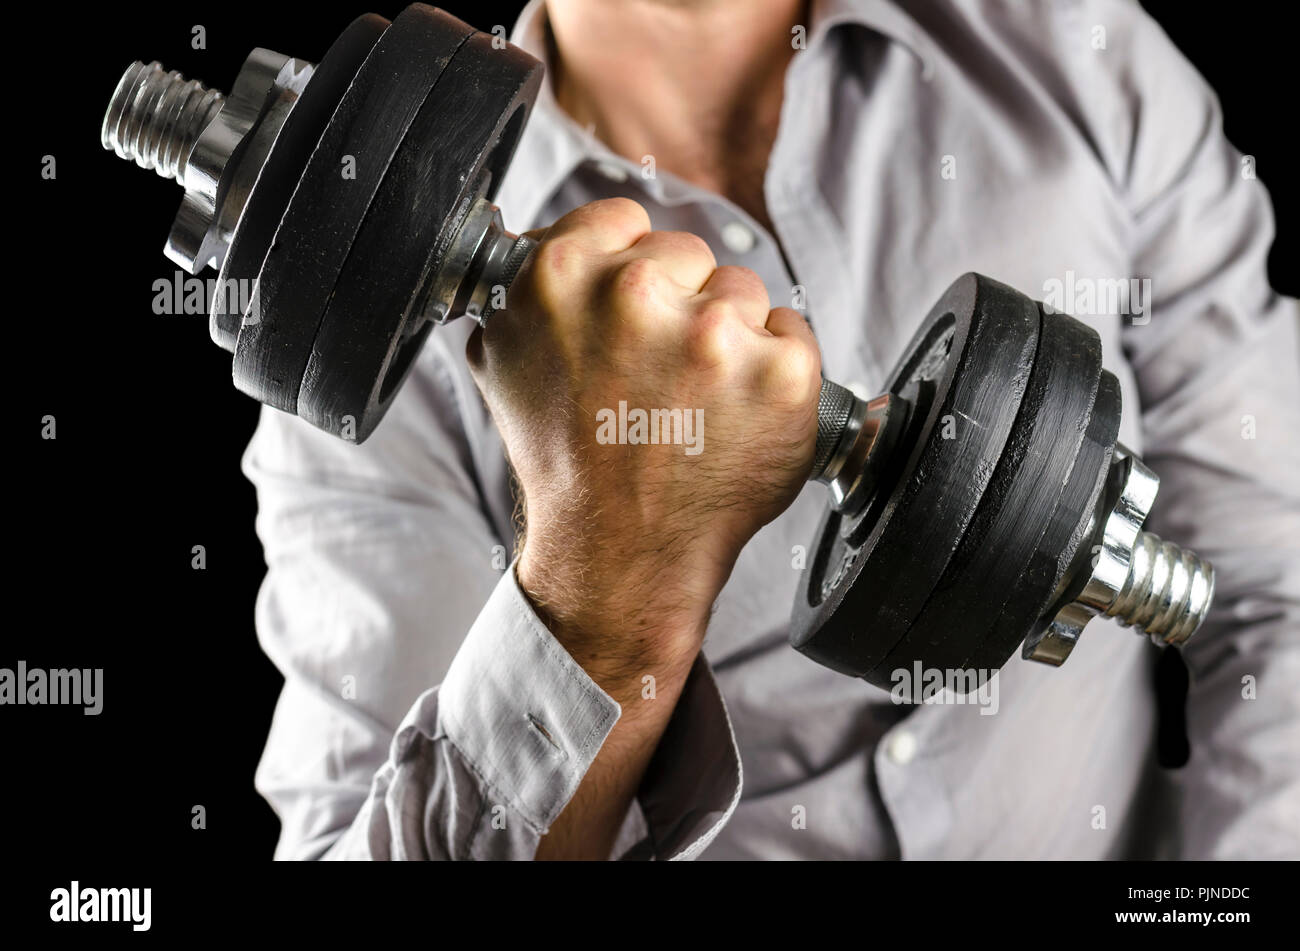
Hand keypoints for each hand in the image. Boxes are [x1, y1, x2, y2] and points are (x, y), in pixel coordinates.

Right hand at [467, 198, 819, 697]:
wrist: (619, 552)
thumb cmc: (567, 463)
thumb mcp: (506, 362)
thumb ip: (527, 290)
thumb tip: (542, 243)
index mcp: (564, 276)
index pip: (624, 221)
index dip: (630, 265)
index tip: (634, 310)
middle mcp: (637, 294)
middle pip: (690, 255)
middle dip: (682, 304)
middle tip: (661, 375)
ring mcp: (714, 335)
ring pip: (743, 294)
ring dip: (730, 340)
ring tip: (696, 404)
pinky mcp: (780, 374)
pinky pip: (793, 335)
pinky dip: (775, 372)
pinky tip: (737, 416)